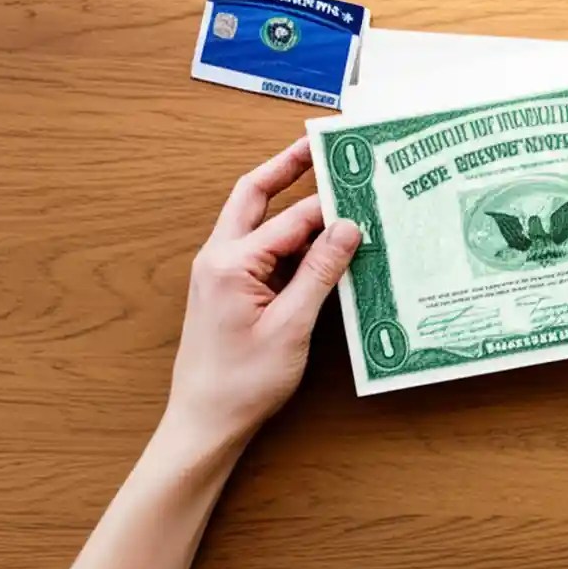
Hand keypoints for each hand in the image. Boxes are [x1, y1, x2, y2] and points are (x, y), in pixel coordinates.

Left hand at [164, 137, 360, 448]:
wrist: (204, 422)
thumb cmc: (242, 383)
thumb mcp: (291, 327)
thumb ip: (320, 273)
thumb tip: (348, 228)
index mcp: (230, 262)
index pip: (291, 220)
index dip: (331, 205)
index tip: (362, 185)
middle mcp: (218, 258)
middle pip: (254, 195)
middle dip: (287, 168)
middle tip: (320, 146)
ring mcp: (219, 273)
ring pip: (256, 221)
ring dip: (288, 203)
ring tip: (326, 186)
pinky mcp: (227, 290)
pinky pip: (259, 251)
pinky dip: (287, 240)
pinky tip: (317, 243)